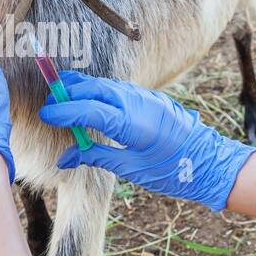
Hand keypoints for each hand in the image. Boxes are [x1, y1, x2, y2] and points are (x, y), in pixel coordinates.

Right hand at [38, 71, 252, 211]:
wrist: (209, 162)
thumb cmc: (171, 170)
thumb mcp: (130, 168)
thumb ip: (96, 157)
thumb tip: (66, 158)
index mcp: (131, 123)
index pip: (88, 110)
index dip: (64, 111)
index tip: (46, 115)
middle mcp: (137, 103)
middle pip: (93, 87)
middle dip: (68, 92)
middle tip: (49, 105)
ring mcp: (145, 96)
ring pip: (104, 84)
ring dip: (82, 88)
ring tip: (63, 99)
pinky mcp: (150, 97)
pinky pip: (116, 88)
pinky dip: (98, 91)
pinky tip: (89, 102)